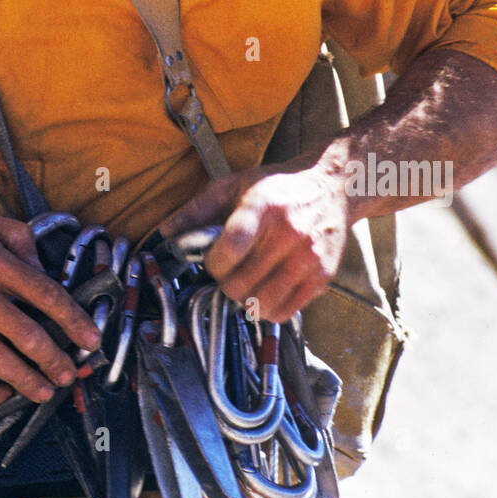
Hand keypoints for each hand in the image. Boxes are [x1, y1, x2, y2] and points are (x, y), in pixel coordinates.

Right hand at [0, 208, 101, 406]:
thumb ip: (18, 237)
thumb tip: (43, 266)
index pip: (46, 294)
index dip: (74, 320)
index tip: (91, 339)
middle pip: (30, 335)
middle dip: (57, 360)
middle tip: (70, 374)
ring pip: (3, 362)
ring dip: (29, 382)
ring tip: (44, 391)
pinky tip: (1, 394)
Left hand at [159, 163, 349, 322]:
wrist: (333, 187)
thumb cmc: (277, 186)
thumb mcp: (233, 185)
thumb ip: (196, 210)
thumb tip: (163, 234)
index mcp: (262, 207)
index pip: (229, 251)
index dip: (213, 264)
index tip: (213, 260)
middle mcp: (288, 234)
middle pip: (241, 284)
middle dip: (225, 283)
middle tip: (228, 272)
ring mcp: (308, 258)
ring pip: (261, 304)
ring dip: (245, 299)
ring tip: (245, 282)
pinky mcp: (322, 277)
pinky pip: (286, 312)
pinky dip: (268, 309)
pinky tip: (265, 290)